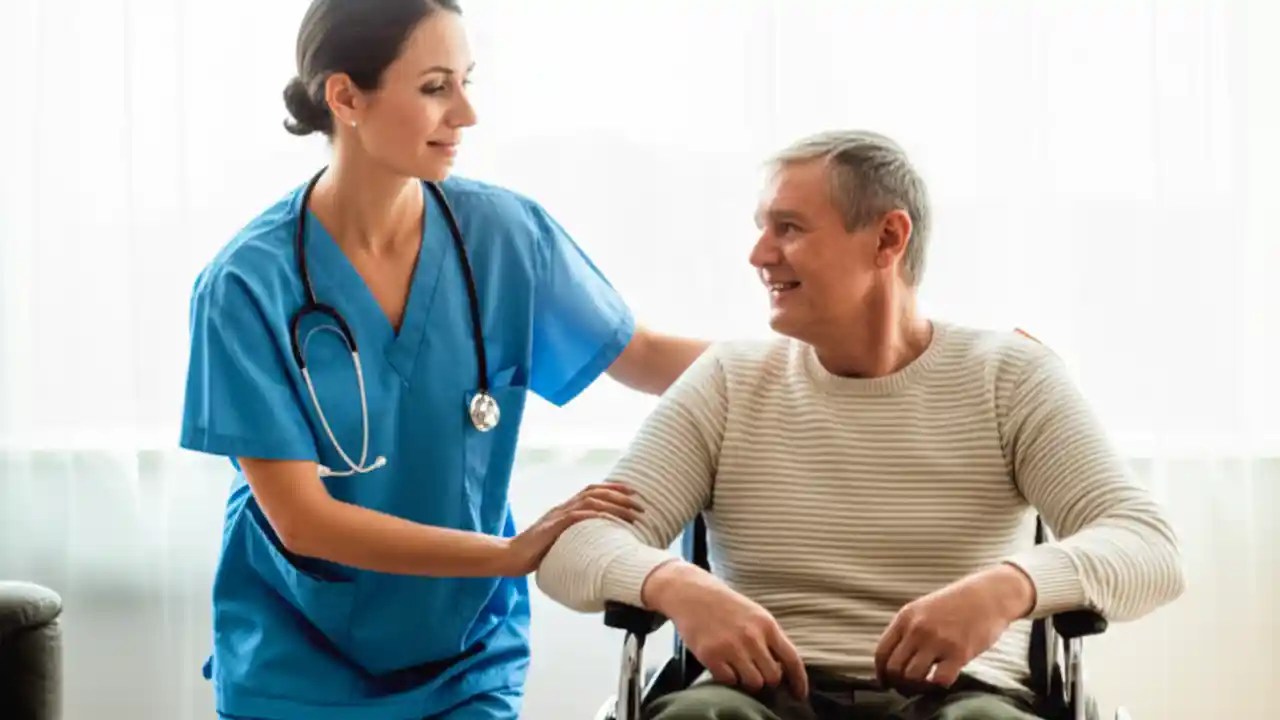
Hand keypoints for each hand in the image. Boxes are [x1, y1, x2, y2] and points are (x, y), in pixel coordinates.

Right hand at [501, 483, 641, 575]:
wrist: (509, 558)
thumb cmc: (534, 554)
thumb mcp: (559, 542)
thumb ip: (575, 538)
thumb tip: (597, 546)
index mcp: (565, 509)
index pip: (592, 490)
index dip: (613, 489)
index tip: (633, 493)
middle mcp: (563, 507)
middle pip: (595, 492)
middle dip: (620, 495)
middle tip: (640, 504)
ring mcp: (557, 516)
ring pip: (591, 501)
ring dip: (614, 505)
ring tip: (632, 514)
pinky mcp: (553, 526)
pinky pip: (578, 516)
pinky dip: (596, 515)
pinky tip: (610, 520)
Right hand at [644, 562, 808, 699]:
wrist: (691, 593)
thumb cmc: (725, 605)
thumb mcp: (755, 614)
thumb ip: (769, 638)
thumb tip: (783, 668)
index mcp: (767, 625)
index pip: (792, 659)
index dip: (799, 681)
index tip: (799, 695)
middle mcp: (752, 637)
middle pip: (773, 677)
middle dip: (767, 679)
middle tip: (757, 672)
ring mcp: (731, 647)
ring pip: (753, 683)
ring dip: (748, 680)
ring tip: (739, 668)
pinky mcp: (711, 656)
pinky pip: (729, 681)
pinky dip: (728, 677)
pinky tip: (723, 665)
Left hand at [874, 564, 1034, 691]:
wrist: (988, 595)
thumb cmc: (956, 604)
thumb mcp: (923, 609)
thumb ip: (907, 630)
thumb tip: (893, 658)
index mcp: (905, 617)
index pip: (882, 652)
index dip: (881, 672)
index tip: (886, 682)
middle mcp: (918, 629)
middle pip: (894, 668)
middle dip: (898, 682)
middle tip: (908, 688)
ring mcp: (938, 641)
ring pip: (913, 677)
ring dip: (917, 686)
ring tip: (925, 685)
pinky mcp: (959, 653)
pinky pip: (939, 680)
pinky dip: (938, 686)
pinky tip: (943, 679)